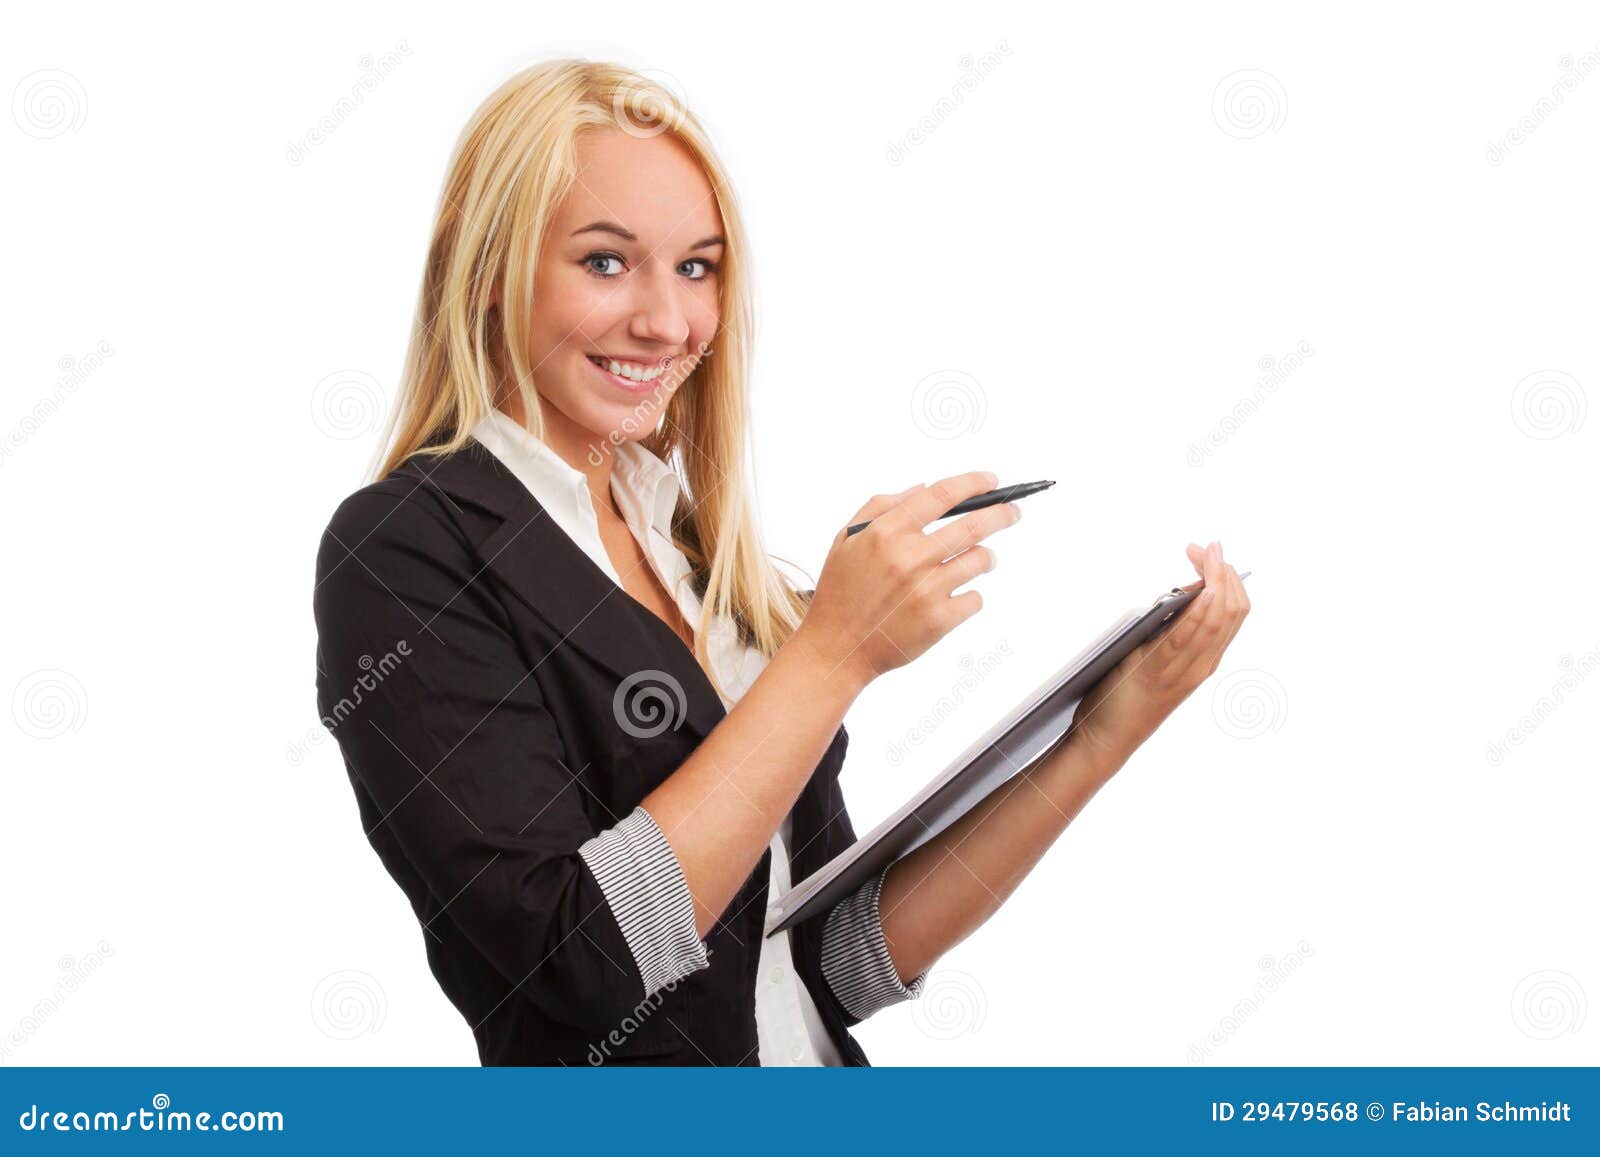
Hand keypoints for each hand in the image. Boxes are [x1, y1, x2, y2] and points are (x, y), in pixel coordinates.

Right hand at [792, 471, 1021, 689]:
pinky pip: (975, 598)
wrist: (837, 648)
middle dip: (1002, 514)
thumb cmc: (841, 593)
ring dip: (986, 557)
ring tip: (981, 559)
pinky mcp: (939, 620)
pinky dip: (970, 594)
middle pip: (975, 525)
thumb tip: (921, 490)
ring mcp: (927, 590)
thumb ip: (882, 507)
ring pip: (980, 560)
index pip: (942, 495)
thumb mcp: (847, 539)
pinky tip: (954, 595)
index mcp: (887, 532)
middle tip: (1012, 512)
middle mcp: (910, 558)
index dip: (973, 483)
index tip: (990, 481)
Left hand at [1066, 541, 1250, 764]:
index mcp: (1203, 660)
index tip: (1214, 554)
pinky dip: (1197, 614)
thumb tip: (1177, 591)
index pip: (1234, 613)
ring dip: (1214, 583)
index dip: (1229, 579)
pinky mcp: (1159, 674)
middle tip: (1210, 547)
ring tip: (1209, 557)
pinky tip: (1202, 593)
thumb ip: (1168, 629)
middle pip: (1232, 612)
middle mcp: (1201, 665)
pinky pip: (1185, 639)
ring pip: (1217, 622)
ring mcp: (1184, 671)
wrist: (1105, 740)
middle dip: (1224, 573)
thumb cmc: (1124, 698)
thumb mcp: (1153, 657)